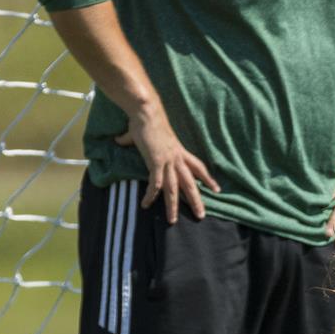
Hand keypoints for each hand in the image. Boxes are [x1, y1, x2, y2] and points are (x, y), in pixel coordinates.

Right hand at [115, 105, 218, 223]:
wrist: (147, 112)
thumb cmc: (145, 119)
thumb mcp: (144, 134)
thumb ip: (132, 139)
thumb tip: (118, 139)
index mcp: (179, 151)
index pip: (198, 167)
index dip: (207, 179)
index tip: (216, 190)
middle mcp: (177, 158)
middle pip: (190, 183)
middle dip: (196, 200)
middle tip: (201, 215)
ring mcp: (168, 161)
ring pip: (174, 189)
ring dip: (173, 205)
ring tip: (172, 221)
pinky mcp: (156, 162)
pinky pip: (155, 184)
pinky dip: (151, 195)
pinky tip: (145, 205)